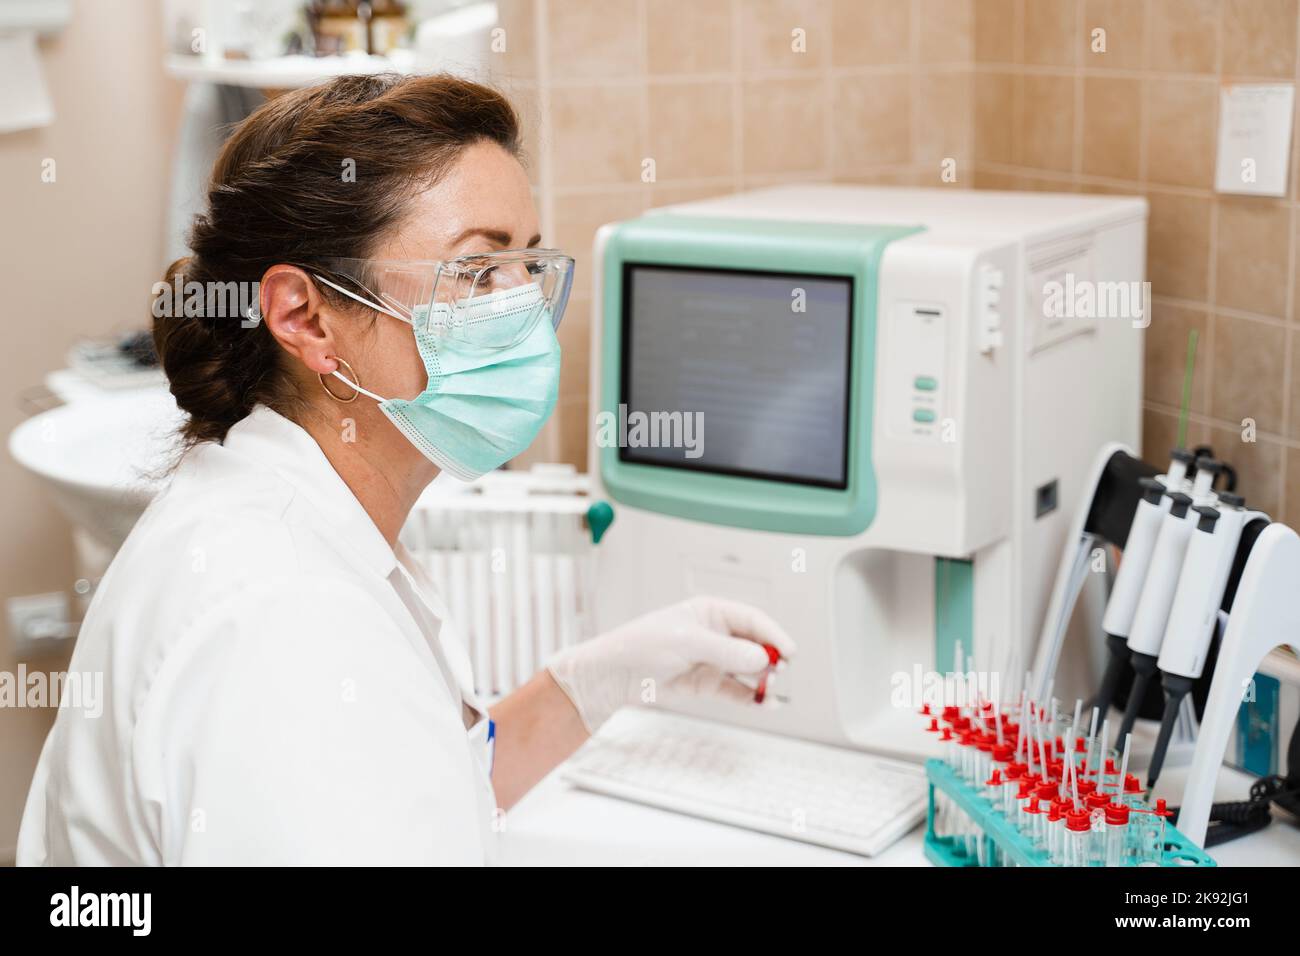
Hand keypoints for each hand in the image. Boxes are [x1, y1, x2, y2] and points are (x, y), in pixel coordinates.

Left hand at [546, 596, 796, 733]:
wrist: (615, 675)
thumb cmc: (642, 645)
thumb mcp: (686, 642)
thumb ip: (725, 651)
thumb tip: (761, 658)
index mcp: (710, 612)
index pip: (751, 619)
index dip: (773, 634)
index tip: (789, 650)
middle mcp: (716, 635)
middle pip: (755, 645)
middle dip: (771, 658)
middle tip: (780, 672)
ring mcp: (712, 660)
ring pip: (748, 670)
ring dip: (763, 680)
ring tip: (771, 691)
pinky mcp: (706, 684)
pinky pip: (735, 691)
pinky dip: (750, 697)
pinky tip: (764, 704)